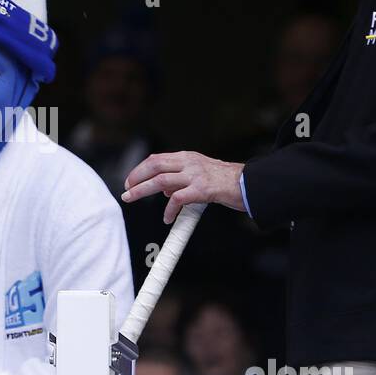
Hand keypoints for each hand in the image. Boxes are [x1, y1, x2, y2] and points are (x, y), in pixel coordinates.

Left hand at [121, 151, 245, 222]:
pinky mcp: (202, 190)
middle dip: (136, 178)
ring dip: (141, 190)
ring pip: (160, 181)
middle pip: (154, 166)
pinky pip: (177, 199)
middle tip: (126, 190)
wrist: (249, 184)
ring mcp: (195, 175)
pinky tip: (167, 218)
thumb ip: (182, 179)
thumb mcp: (201, 174)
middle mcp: (189, 163)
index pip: (157, 159)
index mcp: (187, 157)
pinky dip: (168, 209)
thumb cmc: (226, 182)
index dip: (140, 169)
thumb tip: (164, 192)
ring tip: (131, 198)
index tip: (130, 180)